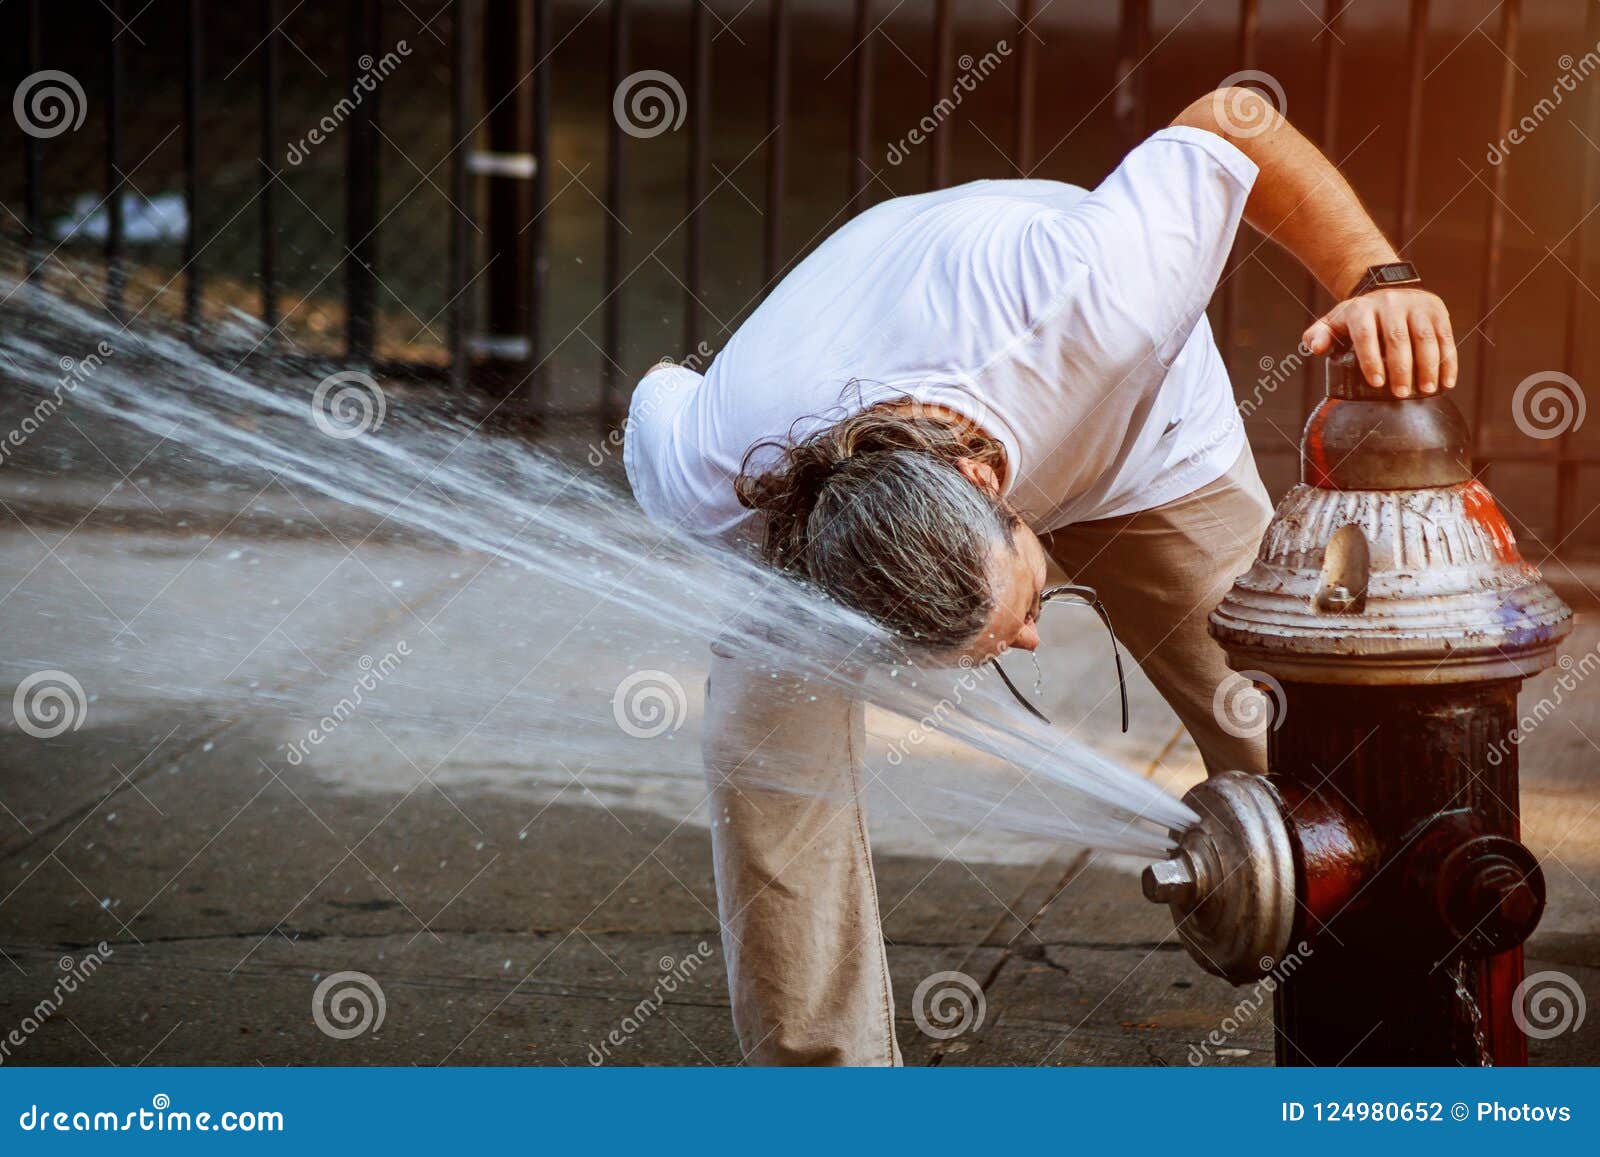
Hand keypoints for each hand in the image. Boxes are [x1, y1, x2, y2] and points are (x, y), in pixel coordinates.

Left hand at [1300, 287, 1457, 397]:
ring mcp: (1417, 305)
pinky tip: (1446, 382)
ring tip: (1426, 391)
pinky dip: (1448, 361)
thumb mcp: (1335, 322)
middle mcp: (1390, 303)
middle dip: (1401, 368)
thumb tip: (1317, 347)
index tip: (1376, 383)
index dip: (1371, 360)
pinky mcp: (1437, 310)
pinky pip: (1445, 337)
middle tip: (1401, 394)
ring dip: (1428, 366)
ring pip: (1425, 337)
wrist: (1387, 288)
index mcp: (1362, 309)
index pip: (1366, 334)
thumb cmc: (1358, 316)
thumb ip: (1319, 335)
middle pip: (1398, 338)